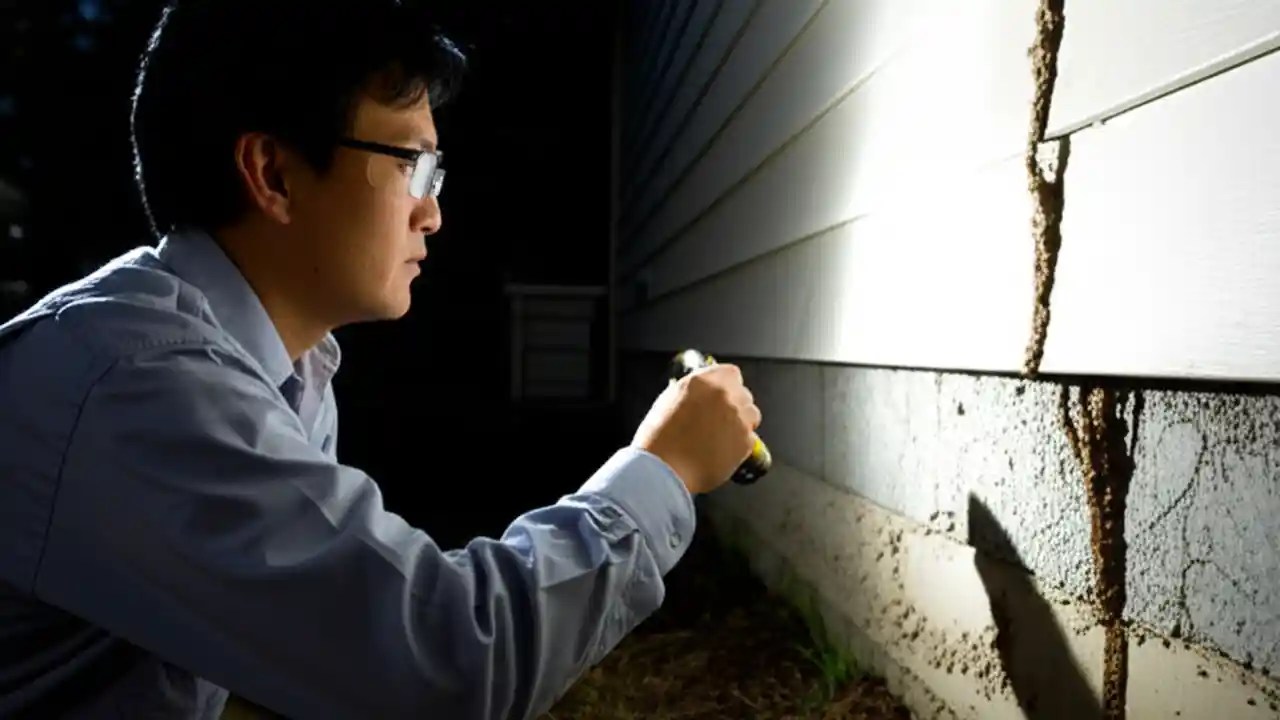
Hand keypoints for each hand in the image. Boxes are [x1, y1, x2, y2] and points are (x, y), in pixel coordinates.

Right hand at [631, 363, 761, 494]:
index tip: (722, 394)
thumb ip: (691, 392)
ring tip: (721, 436)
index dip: (727, 385)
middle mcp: (725, 396)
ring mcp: (739, 418)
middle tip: (718, 420)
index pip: (731, 373)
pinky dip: (740, 444)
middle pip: (743, 394)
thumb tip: (700, 395)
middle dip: (734, 405)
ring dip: (741, 422)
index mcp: (703, 381)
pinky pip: (750, 438)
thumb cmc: (659, 440)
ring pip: (752, 414)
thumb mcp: (668, 401)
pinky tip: (721, 451)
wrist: (665, 470)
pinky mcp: (746, 442)